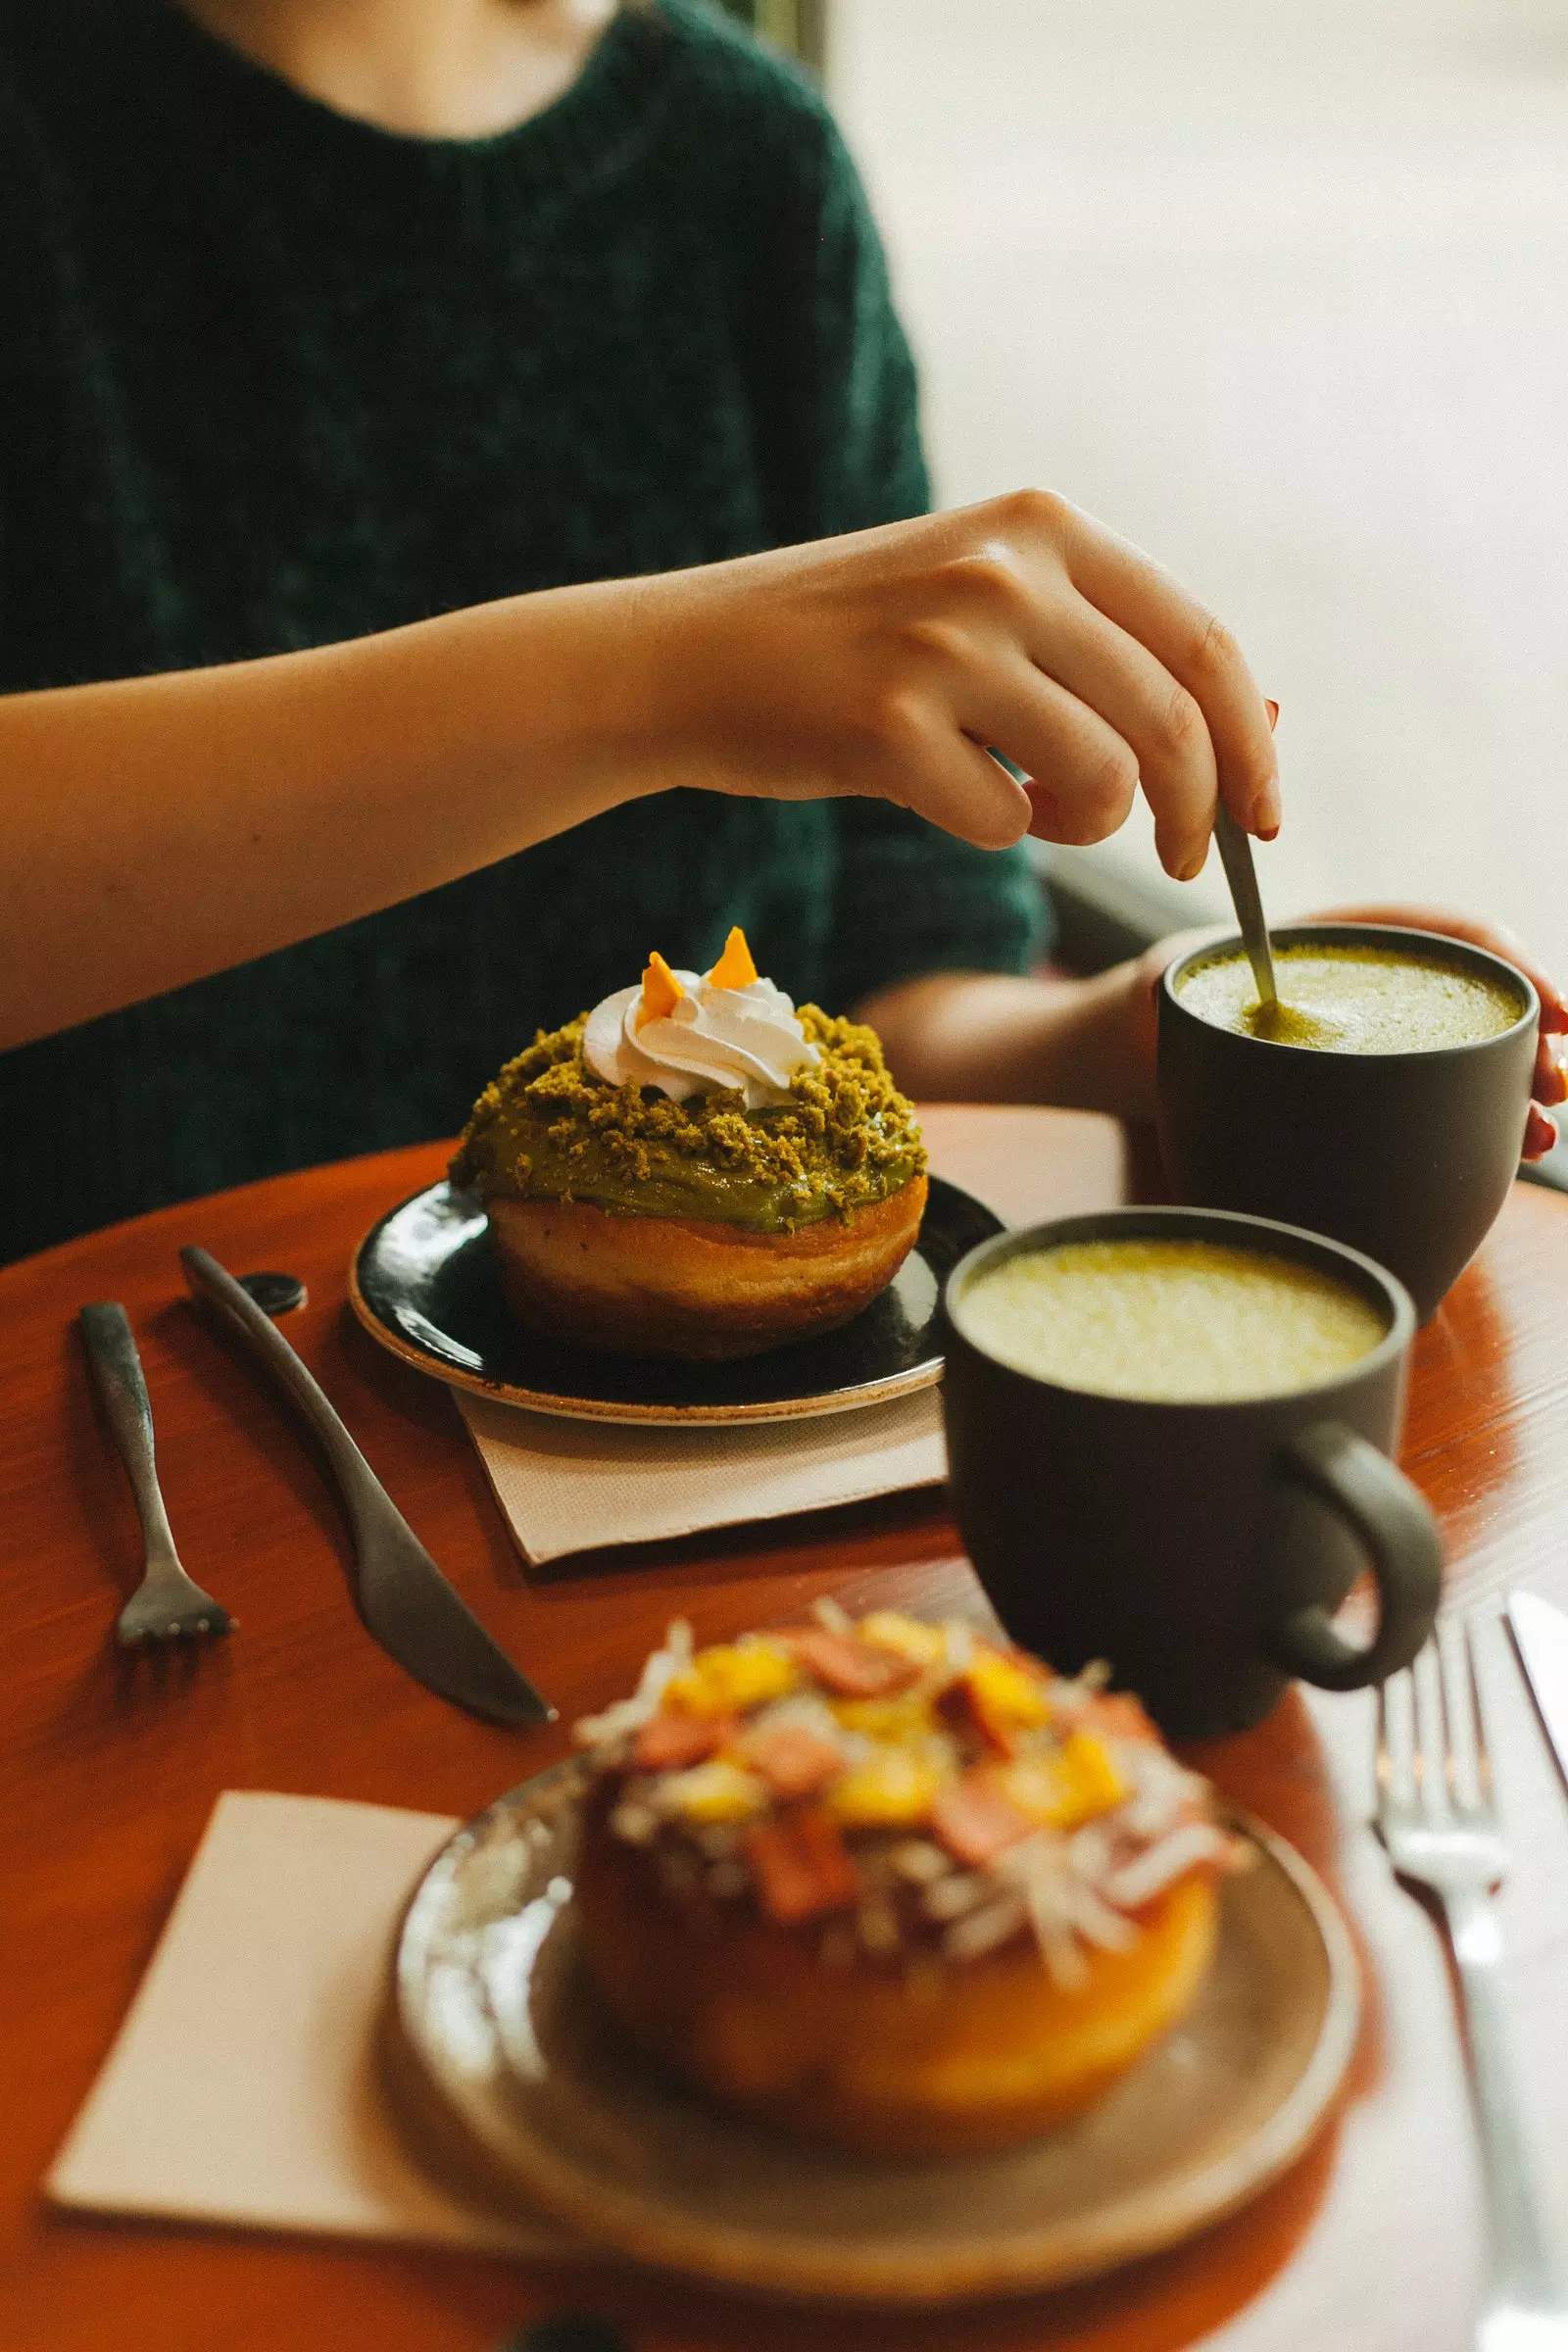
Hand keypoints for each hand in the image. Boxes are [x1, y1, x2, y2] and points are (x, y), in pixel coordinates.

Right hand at [649, 491, 1279, 875]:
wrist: (687, 656)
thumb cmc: (853, 644)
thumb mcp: (985, 603)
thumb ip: (1109, 651)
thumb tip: (1266, 727)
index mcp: (1044, 525)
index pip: (1204, 643)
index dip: (1251, 746)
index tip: (1261, 818)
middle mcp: (1003, 570)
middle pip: (1171, 724)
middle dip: (1197, 818)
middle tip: (1180, 863)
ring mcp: (944, 643)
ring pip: (1102, 781)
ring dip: (1087, 828)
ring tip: (1032, 805)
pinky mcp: (887, 725)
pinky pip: (1006, 823)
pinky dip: (996, 832)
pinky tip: (944, 794)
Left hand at [1128, 906, 1565, 1158]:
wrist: (1150, 1046)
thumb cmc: (1167, 997)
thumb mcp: (1169, 985)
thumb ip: (1169, 983)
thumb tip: (1156, 996)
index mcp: (1350, 939)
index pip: (1451, 935)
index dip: (1512, 964)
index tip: (1554, 1010)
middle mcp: (1380, 986)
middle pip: (1478, 1002)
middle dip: (1530, 1044)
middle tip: (1557, 1088)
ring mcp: (1384, 1041)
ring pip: (1471, 1061)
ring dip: (1515, 1097)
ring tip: (1540, 1136)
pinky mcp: (1374, 1093)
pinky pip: (1442, 1105)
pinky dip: (1479, 1130)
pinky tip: (1506, 1157)